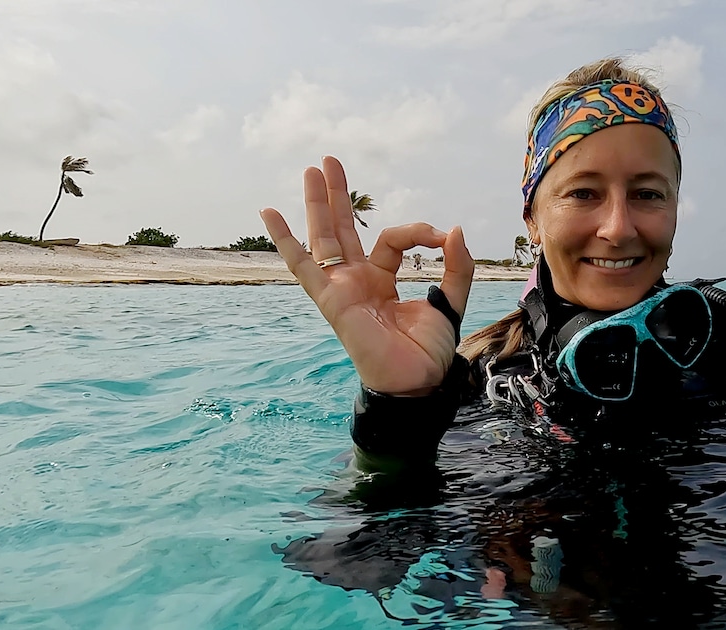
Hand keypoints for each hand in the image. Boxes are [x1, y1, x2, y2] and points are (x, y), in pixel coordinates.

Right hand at [260, 156, 474, 394]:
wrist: (417, 381)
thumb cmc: (429, 350)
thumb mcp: (451, 300)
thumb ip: (456, 266)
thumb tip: (454, 229)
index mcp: (382, 278)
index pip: (393, 240)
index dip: (417, 231)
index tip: (441, 235)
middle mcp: (357, 279)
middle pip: (343, 229)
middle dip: (337, 196)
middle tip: (330, 161)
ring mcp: (341, 287)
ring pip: (325, 238)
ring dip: (318, 203)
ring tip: (313, 169)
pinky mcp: (330, 299)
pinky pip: (301, 267)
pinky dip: (285, 240)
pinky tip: (269, 212)